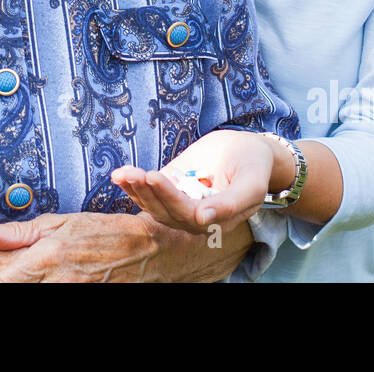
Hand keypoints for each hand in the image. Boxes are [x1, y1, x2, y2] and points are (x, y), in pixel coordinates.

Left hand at [0, 210, 250, 281]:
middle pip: (14, 292)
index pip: (1, 283)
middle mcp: (58, 281)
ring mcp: (74, 294)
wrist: (152, 251)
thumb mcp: (60, 223)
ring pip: (34, 299)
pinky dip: (43, 294)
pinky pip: (57, 303)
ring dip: (19, 291)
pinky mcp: (86, 300)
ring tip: (0, 285)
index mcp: (47, 256)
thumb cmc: (104, 232)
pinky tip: (40, 288)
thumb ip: (18, 233)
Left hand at [110, 130, 279, 234]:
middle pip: (165, 212)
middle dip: (147, 192)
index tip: (153, 175)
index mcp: (217, 221)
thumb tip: (202, 219)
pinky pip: (149, 193)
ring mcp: (180, 203)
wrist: (248, 152)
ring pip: (153, 205)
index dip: (168, 196)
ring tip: (123, 173)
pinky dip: (133, 185)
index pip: (187, 213)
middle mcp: (195, 218)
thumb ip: (230, 203)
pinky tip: (119, 175)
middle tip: (132, 172)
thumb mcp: (251, 184)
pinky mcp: (171, 189)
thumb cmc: (254, 167)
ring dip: (135, 190)